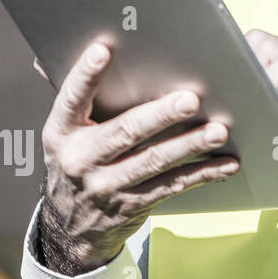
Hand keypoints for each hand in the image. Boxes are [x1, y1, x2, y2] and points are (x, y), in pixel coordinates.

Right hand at [36, 41, 239, 274]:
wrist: (69, 228)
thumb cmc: (77, 162)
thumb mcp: (65, 134)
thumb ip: (76, 98)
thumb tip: (51, 57)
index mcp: (61, 132)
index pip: (72, 98)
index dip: (86, 75)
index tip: (104, 49)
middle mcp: (81, 159)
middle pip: (125, 132)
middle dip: (161, 115)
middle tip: (191, 100)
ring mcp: (106, 186)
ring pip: (154, 161)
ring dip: (190, 144)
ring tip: (218, 131)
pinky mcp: (132, 205)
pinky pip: (171, 185)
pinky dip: (202, 174)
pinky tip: (226, 163)